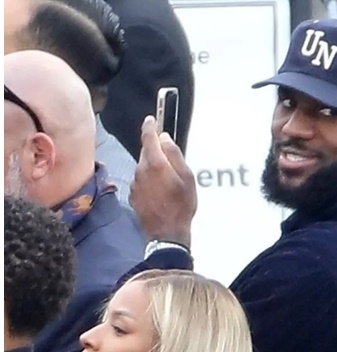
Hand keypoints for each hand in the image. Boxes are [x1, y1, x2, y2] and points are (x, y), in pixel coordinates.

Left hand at [130, 115, 196, 247]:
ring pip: (143, 166)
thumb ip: (175, 155)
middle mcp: (141, 169)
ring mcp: (135, 182)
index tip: (152, 119)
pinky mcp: (133, 194)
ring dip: (153, 167)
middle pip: (146, 152)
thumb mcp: (187, 178)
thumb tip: (165, 139)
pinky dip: (149, 181)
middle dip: (156, 150)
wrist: (167, 233)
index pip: (148, 137)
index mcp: (155, 163)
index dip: (150, 126)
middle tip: (170, 159)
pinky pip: (141, 180)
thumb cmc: (181, 206)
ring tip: (168, 181)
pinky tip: (160, 192)